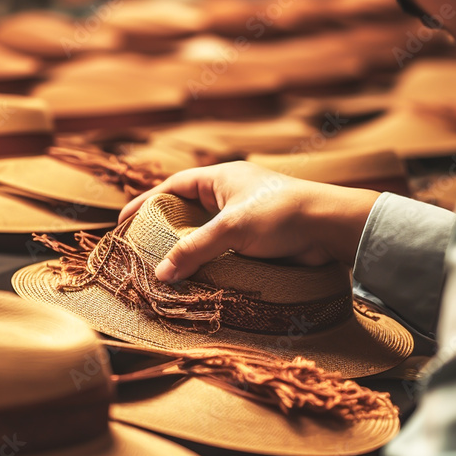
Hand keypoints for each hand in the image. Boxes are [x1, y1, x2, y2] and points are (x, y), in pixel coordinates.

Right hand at [118, 161, 380, 282]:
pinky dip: (209, 260)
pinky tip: (197, 276)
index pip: (173, 186)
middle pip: (186, 209)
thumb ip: (194, 250)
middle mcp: (231, 194)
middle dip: (163, 227)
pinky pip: (224, 248)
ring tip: (163, 266)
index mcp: (221, 178)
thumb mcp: (231, 229)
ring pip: (206, 231)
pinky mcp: (258, 238)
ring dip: (187, 247)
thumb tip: (162, 273)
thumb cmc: (282, 215)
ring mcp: (245, 216)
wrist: (331, 227)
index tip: (123, 221)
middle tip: (139, 247)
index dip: (146, 202)